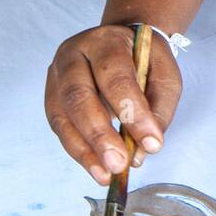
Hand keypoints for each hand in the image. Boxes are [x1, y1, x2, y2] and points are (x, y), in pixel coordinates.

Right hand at [45, 24, 181, 184]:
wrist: (121, 43)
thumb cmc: (144, 59)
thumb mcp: (164, 75)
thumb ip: (159, 109)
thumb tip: (145, 149)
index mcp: (105, 40)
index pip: (115, 76)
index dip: (132, 111)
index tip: (151, 142)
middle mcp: (73, 54)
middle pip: (79, 95)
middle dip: (100, 134)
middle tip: (119, 164)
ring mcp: (56, 76)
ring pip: (63, 116)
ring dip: (84, 150)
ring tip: (106, 174)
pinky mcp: (51, 97)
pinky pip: (60, 127)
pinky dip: (78, 151)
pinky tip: (96, 168)